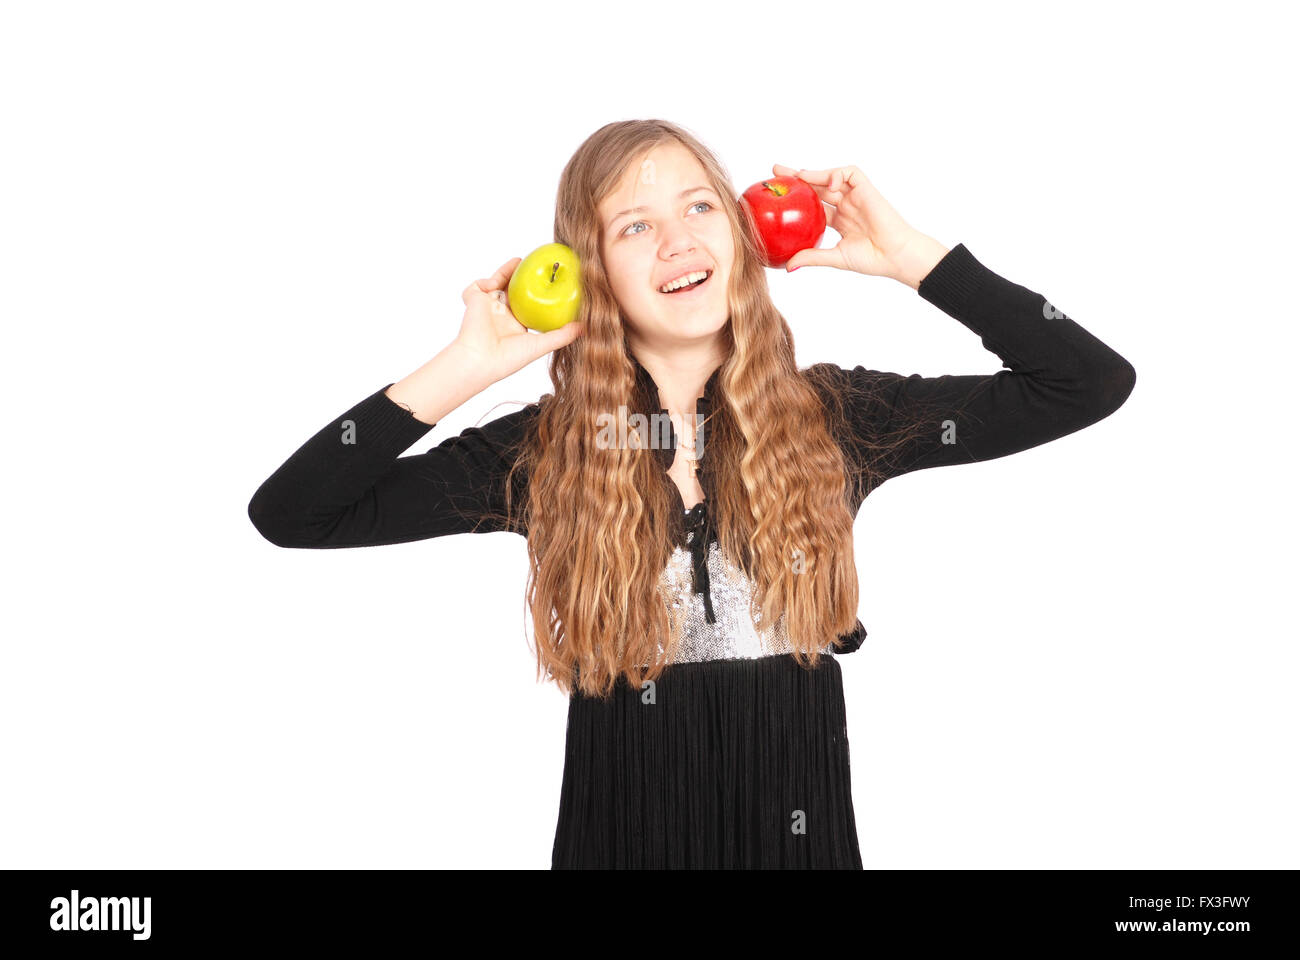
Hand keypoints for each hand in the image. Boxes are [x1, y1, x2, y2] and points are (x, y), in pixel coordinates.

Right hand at [453, 257, 585, 381]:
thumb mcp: (541, 345)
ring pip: (495, 283)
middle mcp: (500, 314)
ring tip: (519, 261)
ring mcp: (486, 307)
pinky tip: (494, 284)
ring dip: (505, 272)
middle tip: (536, 265)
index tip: (550, 281)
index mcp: (515, 324)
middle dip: (521, 277)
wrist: (480, 360)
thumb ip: (562, 335)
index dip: (536, 292)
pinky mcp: (473, 301)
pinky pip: (477, 286)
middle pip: (512, 290)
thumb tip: (585, 326)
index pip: (527, 303)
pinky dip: (486, 281)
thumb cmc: (508, 358)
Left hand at [772, 164, 934, 282]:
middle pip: (817, 187)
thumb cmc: (872, 258)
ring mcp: (855, 196)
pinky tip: (828, 185)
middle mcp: (845, 206)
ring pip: (830, 178)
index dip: (796, 199)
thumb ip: (812, 256)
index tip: (777, 195)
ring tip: (797, 175)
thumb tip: (787, 266)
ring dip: (814, 174)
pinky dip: (836, 175)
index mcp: (838, 221)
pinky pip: (849, 173)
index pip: (812, 206)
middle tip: (776, 170)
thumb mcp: (835, 257)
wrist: (895, 255)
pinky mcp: (866, 189)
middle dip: (797, 177)